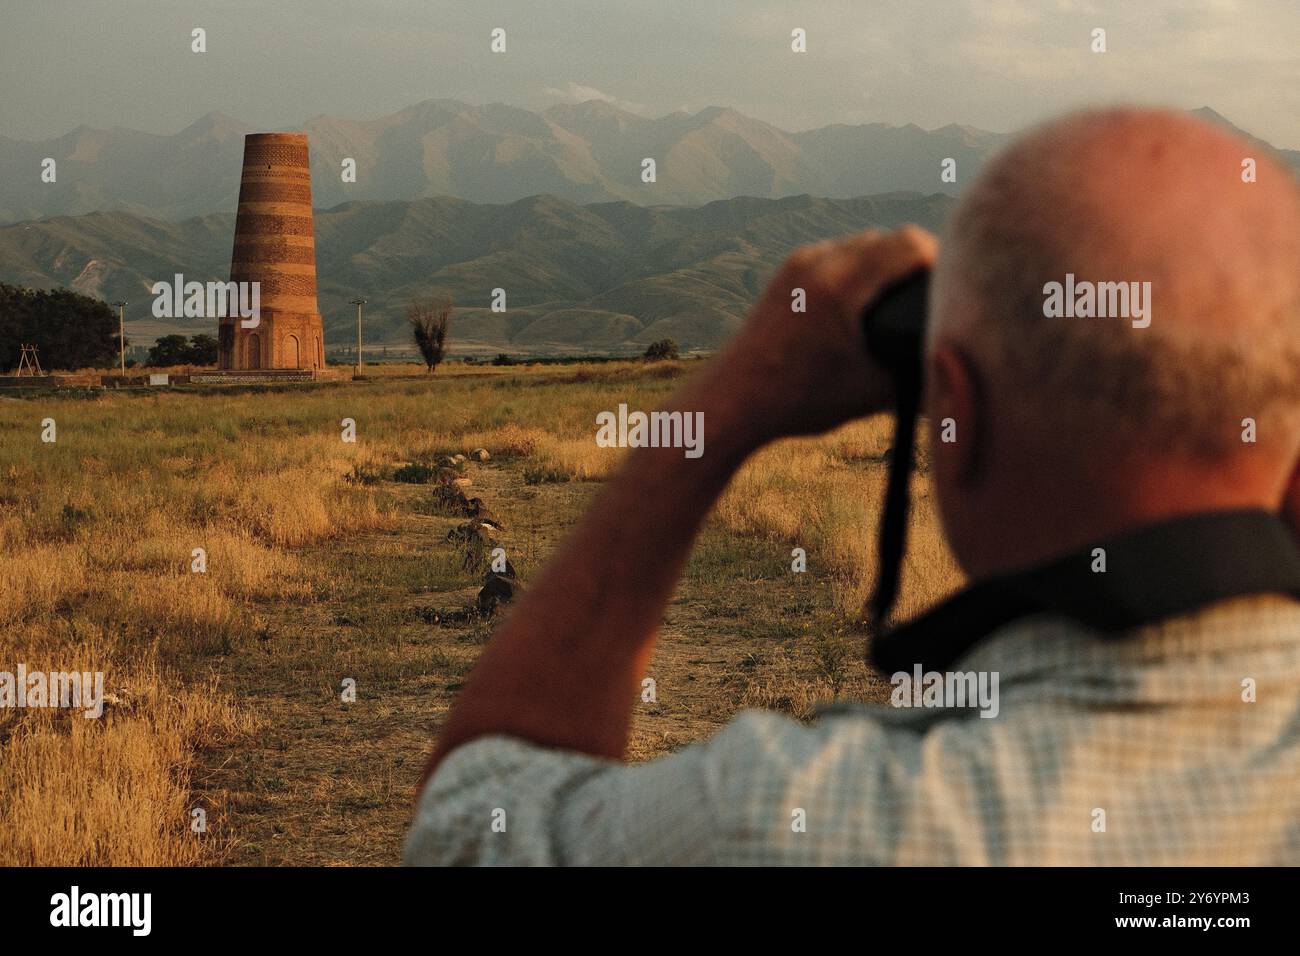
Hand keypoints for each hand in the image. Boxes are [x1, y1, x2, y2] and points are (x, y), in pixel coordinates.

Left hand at [702, 226, 937, 447]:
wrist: (731, 403)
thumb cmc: (796, 401)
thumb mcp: (869, 392)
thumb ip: (918, 374)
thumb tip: (958, 369)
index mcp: (840, 284)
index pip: (912, 243)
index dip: (943, 263)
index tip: (954, 292)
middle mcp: (817, 262)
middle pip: (888, 239)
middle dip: (915, 266)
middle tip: (934, 300)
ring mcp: (798, 264)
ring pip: (861, 244)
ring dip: (884, 266)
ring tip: (901, 302)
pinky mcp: (786, 273)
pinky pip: (836, 256)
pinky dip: (857, 272)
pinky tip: (865, 304)